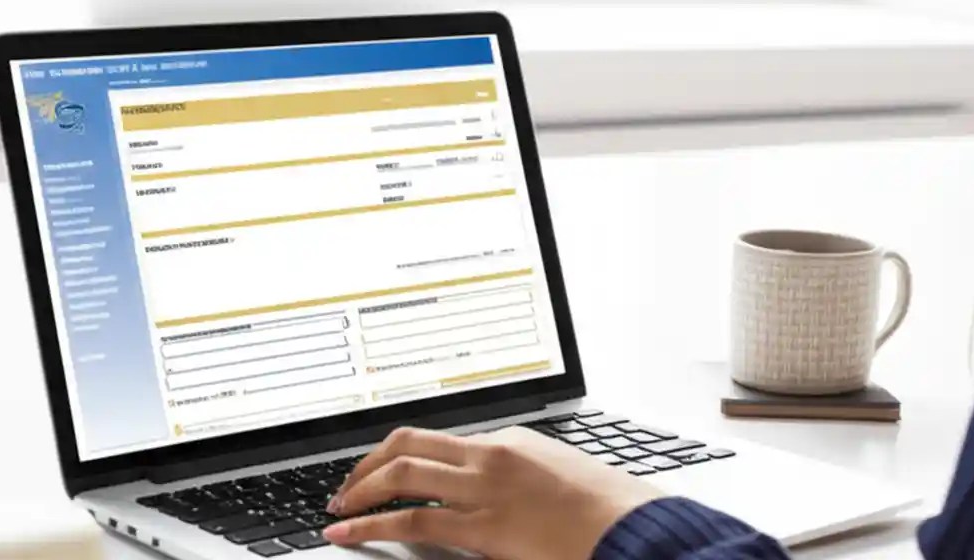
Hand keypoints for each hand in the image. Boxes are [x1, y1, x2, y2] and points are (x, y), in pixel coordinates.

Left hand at [323, 425, 663, 559]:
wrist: (636, 527)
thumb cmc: (610, 510)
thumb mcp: (560, 481)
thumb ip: (522, 481)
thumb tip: (501, 495)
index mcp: (509, 442)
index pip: (439, 441)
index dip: (401, 456)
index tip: (382, 472)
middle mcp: (490, 456)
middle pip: (408, 444)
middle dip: (367, 464)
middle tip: (346, 486)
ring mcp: (485, 488)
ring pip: (401, 475)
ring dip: (360, 490)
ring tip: (337, 508)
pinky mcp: (484, 526)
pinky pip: (412, 521)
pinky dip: (370, 524)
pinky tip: (347, 532)